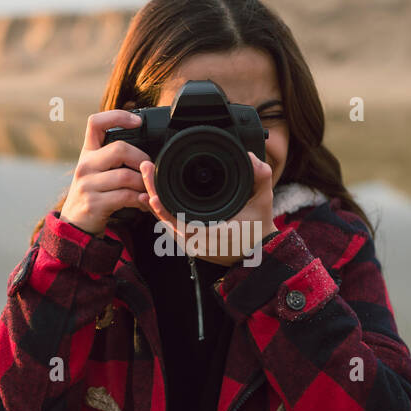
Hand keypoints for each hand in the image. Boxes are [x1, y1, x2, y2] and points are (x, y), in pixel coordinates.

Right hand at [59, 110, 154, 235]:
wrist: (76, 223)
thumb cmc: (95, 193)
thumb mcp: (98, 170)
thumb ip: (114, 157)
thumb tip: (146, 152)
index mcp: (87, 152)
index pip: (95, 123)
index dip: (117, 116)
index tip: (137, 122)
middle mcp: (85, 165)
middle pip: (119, 149)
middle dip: (142, 159)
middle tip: (150, 169)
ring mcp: (87, 184)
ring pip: (126, 176)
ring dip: (144, 184)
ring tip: (150, 190)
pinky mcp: (94, 203)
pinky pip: (125, 197)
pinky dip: (140, 200)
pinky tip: (144, 203)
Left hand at [140, 150, 279, 266]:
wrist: (258, 252)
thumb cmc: (259, 228)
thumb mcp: (263, 200)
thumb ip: (260, 177)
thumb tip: (252, 157)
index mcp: (214, 235)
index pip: (183, 225)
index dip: (165, 211)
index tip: (153, 196)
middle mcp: (199, 243)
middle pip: (168, 219)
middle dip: (154, 193)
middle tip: (147, 170)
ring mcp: (193, 243)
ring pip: (167, 222)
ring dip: (155, 200)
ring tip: (146, 177)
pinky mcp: (190, 241)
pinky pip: (171, 225)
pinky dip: (161, 209)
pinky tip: (151, 194)